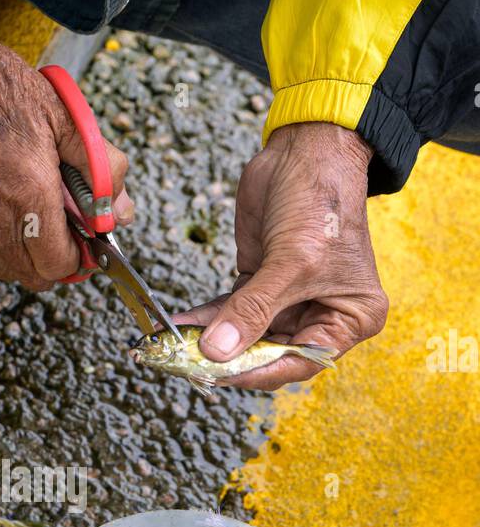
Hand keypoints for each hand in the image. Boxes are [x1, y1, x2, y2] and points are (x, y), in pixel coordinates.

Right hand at [0, 25, 132, 290]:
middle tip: (61, 232)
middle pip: (32, 276)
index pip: (59, 265)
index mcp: (29, 195)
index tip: (84, 244)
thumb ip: (99, 169)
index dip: (78, 260)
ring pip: (2, 264)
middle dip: (52, 261)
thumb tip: (121, 209)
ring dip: (22, 251)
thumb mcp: (64, 115)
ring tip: (27, 210)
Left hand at [180, 122, 387, 389]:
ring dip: (212, 340)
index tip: (219, 375)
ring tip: (176, 347)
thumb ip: (253, 310)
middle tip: (188, 363)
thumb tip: (218, 351)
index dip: (259, 372)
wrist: (305, 151)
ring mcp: (287, 300)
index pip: (301, 361)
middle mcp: (321, 314)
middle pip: (270, 353)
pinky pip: (231, 311)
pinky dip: (207, 318)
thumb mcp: (291, 262)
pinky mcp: (259, 282)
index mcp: (350, 318)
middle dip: (229, 357)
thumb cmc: (321, 201)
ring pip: (246, 334)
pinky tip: (181, 325)